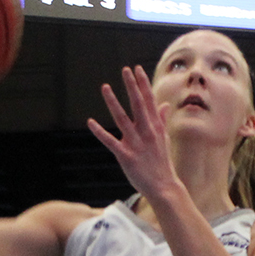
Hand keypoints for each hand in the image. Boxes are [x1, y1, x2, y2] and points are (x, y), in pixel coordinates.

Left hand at [87, 65, 180, 202]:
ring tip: (105, 87)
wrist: (163, 186)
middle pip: (138, 105)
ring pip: (122, 119)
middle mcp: (147, 132)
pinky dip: (100, 132)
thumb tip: (164, 104)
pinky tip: (90, 122)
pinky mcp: (126, 156)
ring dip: (113, 102)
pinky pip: (110, 142)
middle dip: (132, 86)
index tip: (137, 69)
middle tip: (126, 70)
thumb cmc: (162, 162)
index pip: (149, 101)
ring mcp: (136, 144)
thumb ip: (162, 120)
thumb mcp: (164, 138)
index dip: (143, 84)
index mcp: (155, 127)